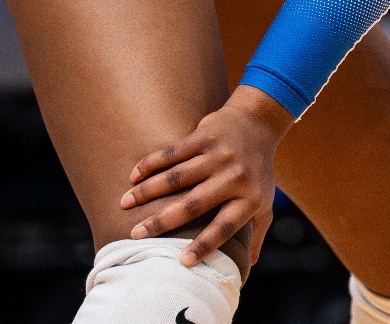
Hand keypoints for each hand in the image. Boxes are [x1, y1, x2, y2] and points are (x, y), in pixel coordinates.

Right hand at [120, 85, 287, 270]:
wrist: (259, 122)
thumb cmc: (258, 171)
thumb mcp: (265, 202)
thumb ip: (256, 233)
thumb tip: (247, 267)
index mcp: (248, 199)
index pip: (225, 227)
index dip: (204, 245)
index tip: (181, 261)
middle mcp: (234, 177)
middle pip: (193, 205)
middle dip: (161, 222)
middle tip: (135, 235)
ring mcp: (219, 155)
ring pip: (177, 177)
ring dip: (147, 191)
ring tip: (125, 203)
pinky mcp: (205, 136)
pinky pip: (173, 152)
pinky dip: (151, 164)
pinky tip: (134, 176)